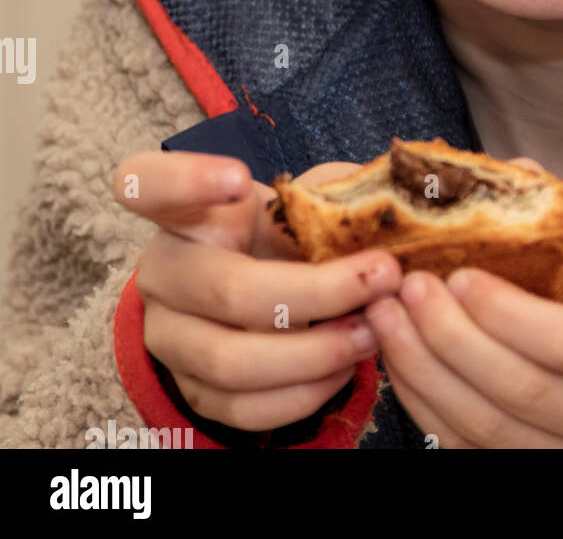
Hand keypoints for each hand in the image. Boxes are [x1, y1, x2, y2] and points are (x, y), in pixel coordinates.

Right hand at [113, 152, 402, 432]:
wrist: (259, 289)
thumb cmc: (284, 235)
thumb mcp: (303, 200)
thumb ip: (336, 191)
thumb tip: (389, 199)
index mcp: (184, 211)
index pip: (150, 184)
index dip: (187, 180)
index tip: (239, 178)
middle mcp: (163, 272)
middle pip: (226, 291)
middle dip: (317, 291)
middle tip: (383, 278)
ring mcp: (168, 337)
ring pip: (231, 361)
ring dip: (316, 351)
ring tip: (374, 330)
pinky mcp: (190, 390)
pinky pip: (241, 408)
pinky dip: (303, 393)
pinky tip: (345, 367)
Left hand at [365, 158, 562, 447]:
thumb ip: (561, 220)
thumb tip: (511, 171)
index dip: (505, 313)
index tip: (458, 273)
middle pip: (520, 388)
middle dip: (451, 337)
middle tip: (407, 289)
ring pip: (486, 428)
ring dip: (424, 370)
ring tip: (385, 317)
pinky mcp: (538, 472)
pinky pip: (467, 449)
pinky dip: (425, 404)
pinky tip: (399, 359)